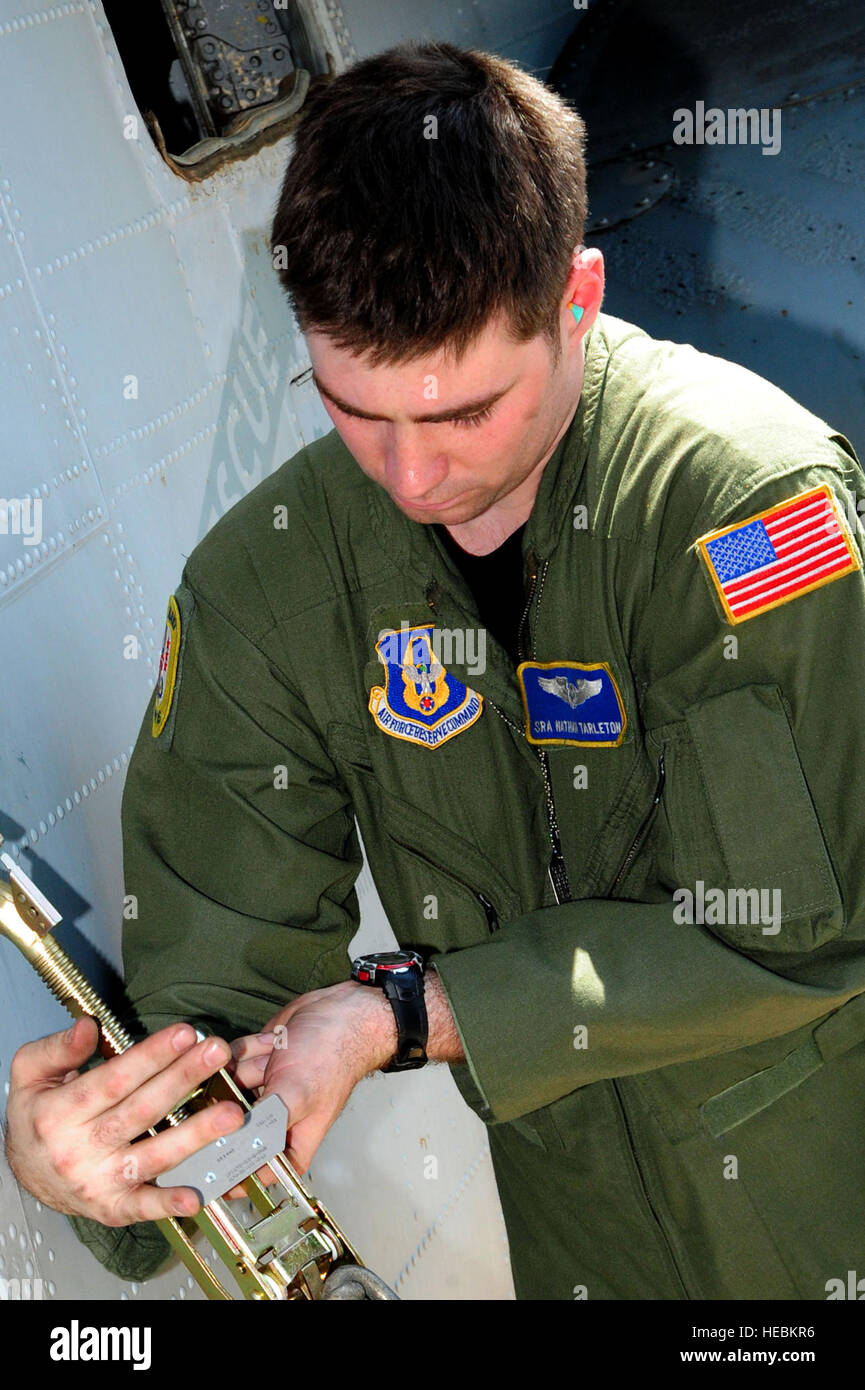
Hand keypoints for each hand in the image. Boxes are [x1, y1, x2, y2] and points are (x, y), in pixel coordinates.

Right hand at [5, 1015, 245, 1226]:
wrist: (25, 1171)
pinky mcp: (110, 1208)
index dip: (151, 1056)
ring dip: (196, 1135)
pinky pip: (142, 1206)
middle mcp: (78, 1150)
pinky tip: (196, 1194)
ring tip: (232, 1113)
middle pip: (141, 1111)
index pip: (114, 1080)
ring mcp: (96, 1182)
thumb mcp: (30, 1073)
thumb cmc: (37, 1115)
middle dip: (183, 1079)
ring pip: (152, 1155)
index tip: (185, 1033)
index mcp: (59, 1113)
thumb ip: (57, 1048)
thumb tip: (89, 1027)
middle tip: (217, 1054)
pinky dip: (168, 1203)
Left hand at [221, 980, 395, 1196]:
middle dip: (232, 1104)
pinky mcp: (254, 1064)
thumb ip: (262, 1124)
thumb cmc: (331, 1058)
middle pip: (231, 1131)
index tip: (205, 1161)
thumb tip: (230, 1147)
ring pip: (226, 1089)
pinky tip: (271, 1044)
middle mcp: (273, 1121)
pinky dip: (247, 1050)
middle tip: (247, 1086)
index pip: (254, 1173)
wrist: (338, 1013)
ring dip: (245, 1068)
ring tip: (272, 1059)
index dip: (230, 1172)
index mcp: (291, 1142)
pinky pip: (229, 1061)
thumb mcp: (295, 1096)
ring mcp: (261, 1092)